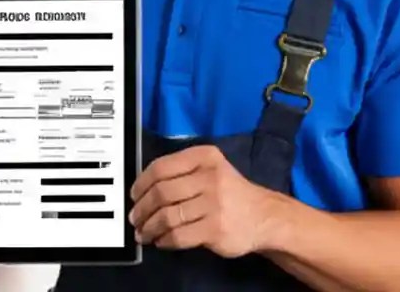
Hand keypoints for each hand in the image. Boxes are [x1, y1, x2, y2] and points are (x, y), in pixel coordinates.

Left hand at [128, 145, 279, 258]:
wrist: (265, 217)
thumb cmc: (231, 193)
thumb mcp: (211, 169)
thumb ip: (182, 173)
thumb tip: (143, 191)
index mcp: (205, 157)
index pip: (161, 166)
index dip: (141, 183)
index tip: (134, 195)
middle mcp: (210, 177)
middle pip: (161, 192)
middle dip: (142, 208)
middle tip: (135, 218)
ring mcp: (214, 204)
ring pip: (167, 216)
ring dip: (150, 227)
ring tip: (144, 233)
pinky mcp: (215, 229)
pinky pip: (178, 236)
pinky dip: (164, 240)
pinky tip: (162, 241)